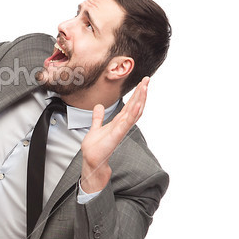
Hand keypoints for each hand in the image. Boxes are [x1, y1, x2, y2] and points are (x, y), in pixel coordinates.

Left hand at [80, 77, 148, 193]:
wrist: (91, 159)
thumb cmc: (95, 147)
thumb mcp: (95, 127)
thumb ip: (98, 117)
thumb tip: (99, 106)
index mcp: (118, 121)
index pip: (130, 105)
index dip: (136, 93)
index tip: (142, 82)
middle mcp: (122, 124)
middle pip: (135, 105)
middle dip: (141, 92)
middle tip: (147, 79)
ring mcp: (121, 129)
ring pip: (134, 112)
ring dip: (140, 99)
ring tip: (145, 87)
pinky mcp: (117, 134)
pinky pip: (127, 122)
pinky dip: (133, 113)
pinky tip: (138, 104)